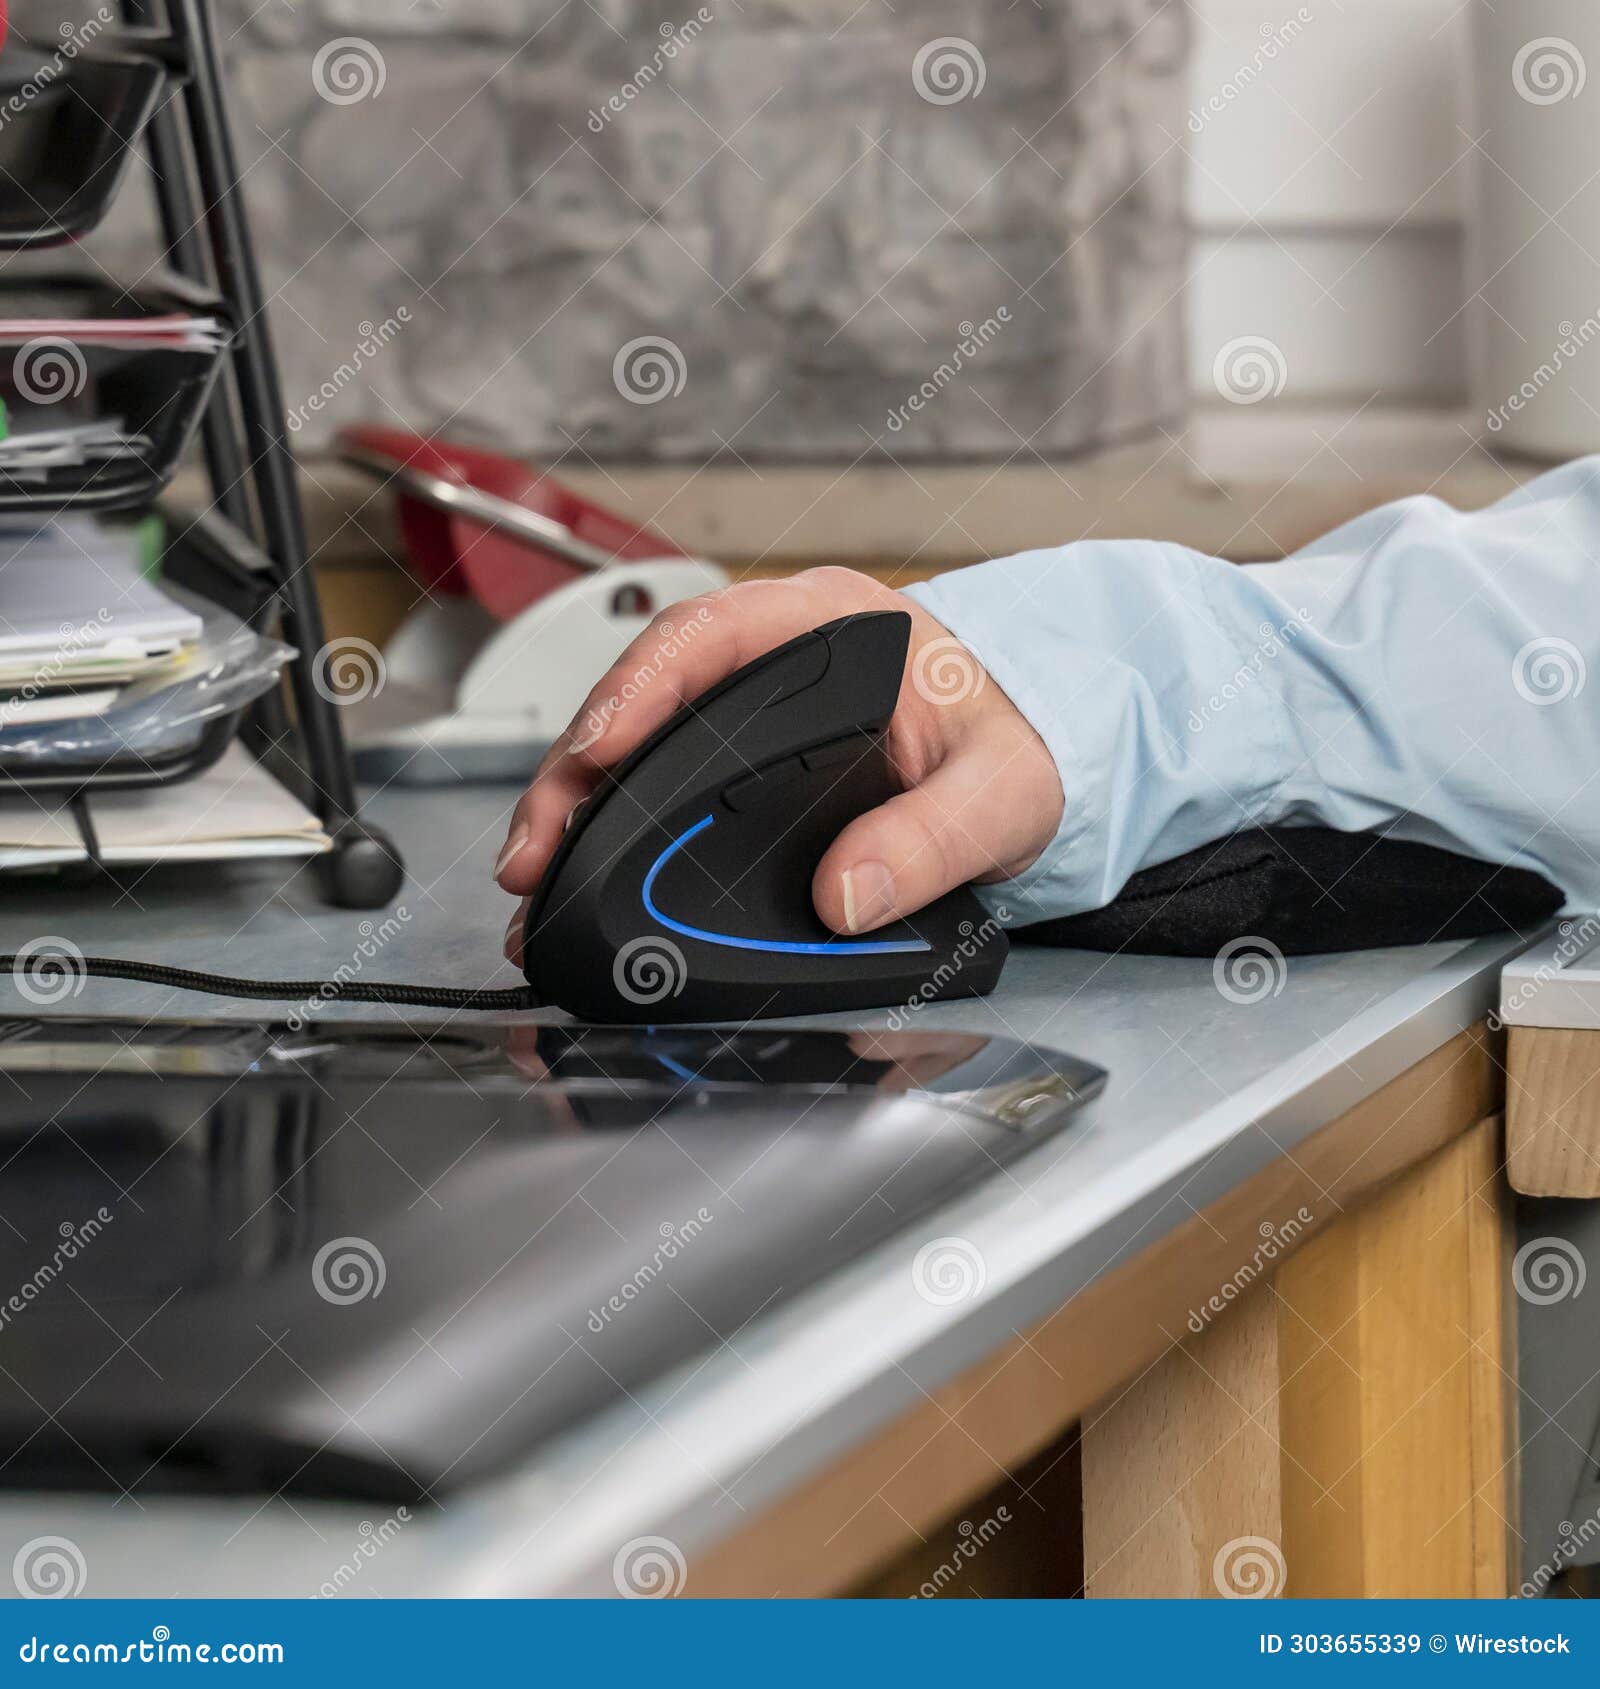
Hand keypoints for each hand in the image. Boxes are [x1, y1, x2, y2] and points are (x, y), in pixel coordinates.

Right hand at [494, 567, 1062, 961]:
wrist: (1037, 744)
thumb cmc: (1023, 738)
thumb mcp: (1003, 791)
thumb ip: (936, 837)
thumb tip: (846, 894)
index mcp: (833, 623)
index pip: (711, 633)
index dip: (639, 687)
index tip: (596, 748)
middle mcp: (774, 654)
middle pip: (644, 693)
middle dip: (576, 769)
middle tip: (536, 849)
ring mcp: (751, 705)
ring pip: (637, 738)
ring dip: (579, 803)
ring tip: (535, 875)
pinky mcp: (742, 755)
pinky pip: (659, 776)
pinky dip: (613, 823)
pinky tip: (583, 870)